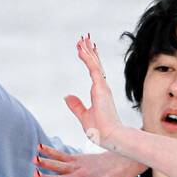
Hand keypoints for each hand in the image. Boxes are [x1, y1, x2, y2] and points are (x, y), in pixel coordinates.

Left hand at [64, 35, 124, 150]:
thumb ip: (76, 105)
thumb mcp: (84, 116)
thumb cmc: (100, 130)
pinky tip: (81, 49)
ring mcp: (102, 87)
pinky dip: (87, 58)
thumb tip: (67, 96)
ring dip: (87, 51)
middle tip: (85, 39)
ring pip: (94, 63)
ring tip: (82, 39)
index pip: (95, 72)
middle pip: (96, 65)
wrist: (110, 137)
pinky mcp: (101, 88)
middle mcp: (103, 88)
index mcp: (100, 93)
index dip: (90, 60)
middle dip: (90, 52)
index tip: (86, 50)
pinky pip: (93, 68)